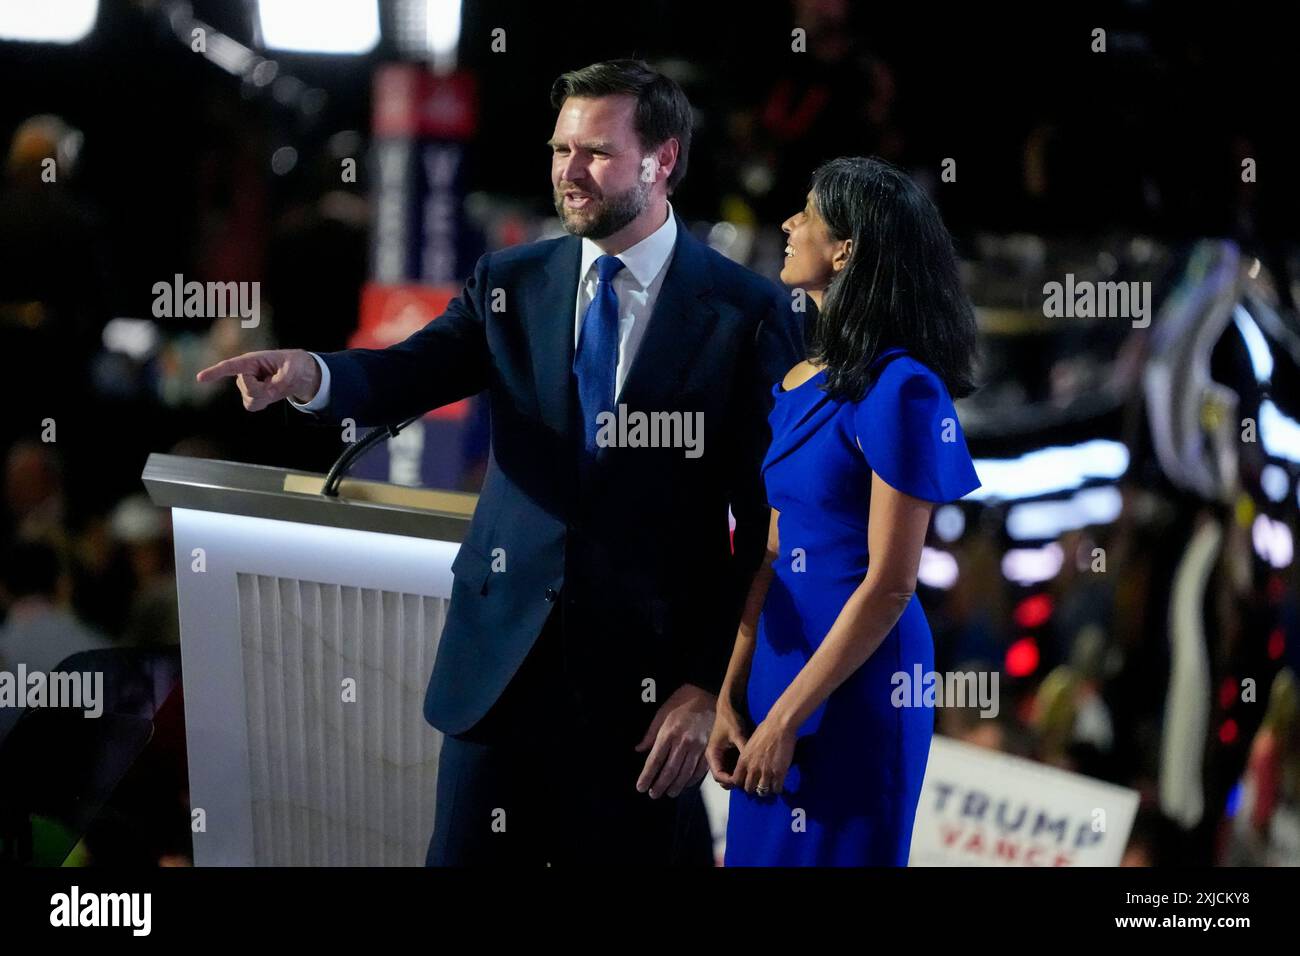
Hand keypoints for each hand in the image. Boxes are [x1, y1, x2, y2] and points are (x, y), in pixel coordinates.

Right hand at [195, 349, 320, 410]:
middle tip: (279, 381)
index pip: (230, 366)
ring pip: (249, 399)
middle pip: (247, 389)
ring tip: (274, 386)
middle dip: (264, 390)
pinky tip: (270, 394)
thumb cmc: (295, 364)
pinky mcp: (252, 395)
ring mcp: (247, 385)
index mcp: (251, 360)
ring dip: (264, 397)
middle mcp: (245, 372)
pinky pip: (252, 405)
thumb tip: (269, 393)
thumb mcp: (293, 368)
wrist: (300, 373)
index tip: (200, 378)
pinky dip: (262, 403)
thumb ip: (281, 380)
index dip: (215, 372)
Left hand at [633, 683, 714, 798]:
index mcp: (669, 733)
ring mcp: (698, 746)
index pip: (655, 760)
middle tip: (653, 795)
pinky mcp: (709, 748)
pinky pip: (700, 770)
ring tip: (668, 794)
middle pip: (669, 771)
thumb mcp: (662, 713)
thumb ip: (650, 734)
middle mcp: (683, 742)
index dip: (647, 776)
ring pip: (685, 773)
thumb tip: (639, 749)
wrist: (706, 691)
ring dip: (675, 786)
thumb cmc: (681, 701)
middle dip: (659, 785)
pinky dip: (691, 780)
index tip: (640, 787)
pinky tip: (685, 785)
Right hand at [705, 694, 748, 789]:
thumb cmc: (731, 720)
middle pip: (723, 779)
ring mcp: (722, 759)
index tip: (743, 780)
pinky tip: (752, 771)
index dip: (730, 781)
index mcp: (713, 755)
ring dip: (738, 778)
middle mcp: (716, 759)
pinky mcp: (729, 756)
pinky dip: (741, 772)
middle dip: (735, 782)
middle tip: (749, 782)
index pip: (719, 776)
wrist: (730, 708)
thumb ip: (744, 749)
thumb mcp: (737, 734)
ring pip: (729, 776)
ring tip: (752, 778)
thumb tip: (752, 765)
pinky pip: (734, 769)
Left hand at [732, 715, 795, 796]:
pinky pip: (776, 789)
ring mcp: (766, 772)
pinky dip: (778, 789)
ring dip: (766, 790)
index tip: (747, 782)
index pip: (737, 781)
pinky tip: (779, 785)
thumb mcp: (749, 744)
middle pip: (749, 788)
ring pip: (762, 791)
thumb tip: (750, 765)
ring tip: (770, 786)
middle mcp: (752, 769)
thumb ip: (748, 757)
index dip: (741, 784)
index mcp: (743, 761)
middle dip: (754, 788)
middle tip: (759, 785)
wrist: (779, 726)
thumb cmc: (765, 730)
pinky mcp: (779, 773)